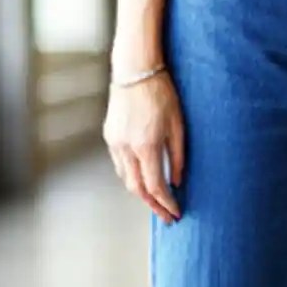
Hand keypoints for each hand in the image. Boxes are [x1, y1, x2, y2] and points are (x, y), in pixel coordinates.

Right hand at [103, 72, 185, 223]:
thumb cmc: (161, 93)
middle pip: (137, 188)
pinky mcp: (109, 136)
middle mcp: (126, 148)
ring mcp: (114, 142)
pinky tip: (142, 176)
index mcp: (146, 146)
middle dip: (152, 205)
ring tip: (156, 200)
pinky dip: (131, 175)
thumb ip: (177, 156)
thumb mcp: (178, 124)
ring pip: (125, 178)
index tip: (175, 213)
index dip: (166, 203)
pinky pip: (119, 164)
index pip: (155, 186)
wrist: (135, 71)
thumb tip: (177, 181)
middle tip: (166, 216)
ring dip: (140, 192)